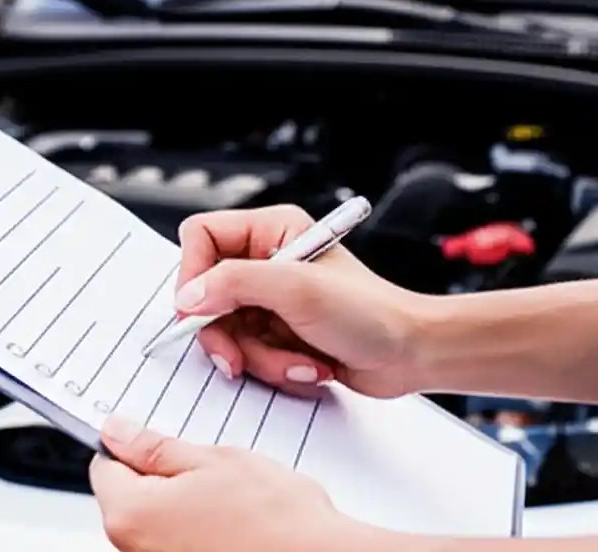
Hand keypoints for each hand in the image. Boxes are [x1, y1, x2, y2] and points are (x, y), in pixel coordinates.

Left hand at [89, 416, 363, 551]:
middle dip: (160, 476)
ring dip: (182, 504)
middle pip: (129, 498)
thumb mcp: (211, 460)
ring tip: (229, 498)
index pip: (104, 466)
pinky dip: (198, 530)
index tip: (155, 438)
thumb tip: (117, 433)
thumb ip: (154, 447)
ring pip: (157, 521)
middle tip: (206, 467)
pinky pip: (178, 543)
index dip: (130, 445)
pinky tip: (233, 524)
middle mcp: (135, 551)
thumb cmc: (275, 518)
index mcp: (131, 515)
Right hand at [175, 205, 430, 397]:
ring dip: (259, 357)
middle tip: (238, 358)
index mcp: (271, 230)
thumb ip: (235, 284)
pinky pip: (247, 353)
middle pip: (205, 293)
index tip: (198, 310)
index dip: (192, 274)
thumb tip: (188, 296)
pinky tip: (307, 366)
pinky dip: (274, 367)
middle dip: (226, 333)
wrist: (410, 354)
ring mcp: (269, 299)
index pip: (201, 237)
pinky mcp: (276, 332)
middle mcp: (265, 260)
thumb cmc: (371, 313)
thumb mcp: (297, 290)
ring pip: (225, 330)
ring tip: (299, 360)